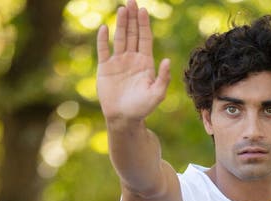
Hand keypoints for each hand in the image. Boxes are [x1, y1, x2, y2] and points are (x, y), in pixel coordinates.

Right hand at [96, 0, 169, 122]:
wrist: (124, 119)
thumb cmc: (142, 108)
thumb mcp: (157, 94)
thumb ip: (163, 78)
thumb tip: (167, 61)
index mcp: (145, 63)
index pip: (145, 39)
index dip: (144, 25)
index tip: (143, 11)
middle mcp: (131, 59)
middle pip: (132, 34)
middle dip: (132, 18)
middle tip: (132, 1)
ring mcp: (118, 62)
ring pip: (119, 38)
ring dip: (121, 24)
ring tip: (122, 9)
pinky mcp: (105, 68)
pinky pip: (103, 51)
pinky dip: (103, 40)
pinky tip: (104, 28)